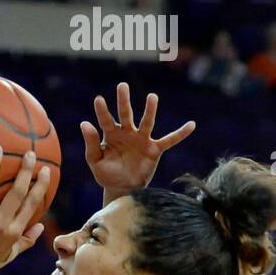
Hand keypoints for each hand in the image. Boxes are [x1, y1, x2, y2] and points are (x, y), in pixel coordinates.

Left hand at [81, 82, 194, 200]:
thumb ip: (91, 144)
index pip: (106, 120)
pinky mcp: (154, 149)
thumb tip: (84, 123)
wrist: (122, 188)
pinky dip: (180, 134)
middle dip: (124, 100)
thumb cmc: (107, 174)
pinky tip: (191, 125)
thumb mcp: (95, 161)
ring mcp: (142, 139)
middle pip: (126, 114)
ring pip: (146, 122)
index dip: (102, 111)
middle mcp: (127, 133)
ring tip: (152, 97)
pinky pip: (169, 140)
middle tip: (122, 85)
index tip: (99, 99)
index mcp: (111, 135)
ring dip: (150, 110)